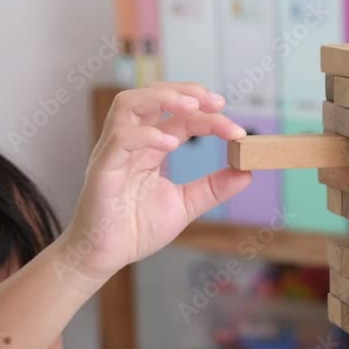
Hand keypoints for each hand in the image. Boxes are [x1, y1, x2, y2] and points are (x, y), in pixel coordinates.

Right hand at [59, 83, 251, 281]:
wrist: (104, 257)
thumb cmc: (135, 229)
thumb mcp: (184, 205)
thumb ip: (213, 188)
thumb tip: (247, 172)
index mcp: (149, 148)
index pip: (179, 118)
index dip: (208, 117)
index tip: (237, 130)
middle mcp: (130, 142)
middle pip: (151, 96)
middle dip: (185, 92)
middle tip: (217, 102)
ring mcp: (113, 152)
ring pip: (128, 104)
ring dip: (162, 98)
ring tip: (192, 106)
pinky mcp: (102, 169)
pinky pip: (120, 140)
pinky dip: (146, 135)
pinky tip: (171, 143)